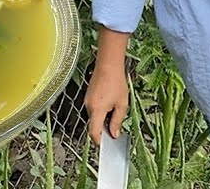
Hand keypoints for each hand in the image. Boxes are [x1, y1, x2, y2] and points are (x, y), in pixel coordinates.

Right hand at [84, 27, 130, 144]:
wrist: (108, 65)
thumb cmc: (116, 82)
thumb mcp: (122, 104)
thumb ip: (117, 121)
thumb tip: (114, 134)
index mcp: (97, 110)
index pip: (94, 132)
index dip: (99, 141)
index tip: (105, 144)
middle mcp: (89, 106)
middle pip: (94, 124)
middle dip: (104, 128)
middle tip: (116, 125)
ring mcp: (87, 101)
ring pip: (94, 116)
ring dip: (103, 117)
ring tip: (115, 107)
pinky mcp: (88, 96)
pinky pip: (93, 108)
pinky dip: (101, 110)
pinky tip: (110, 101)